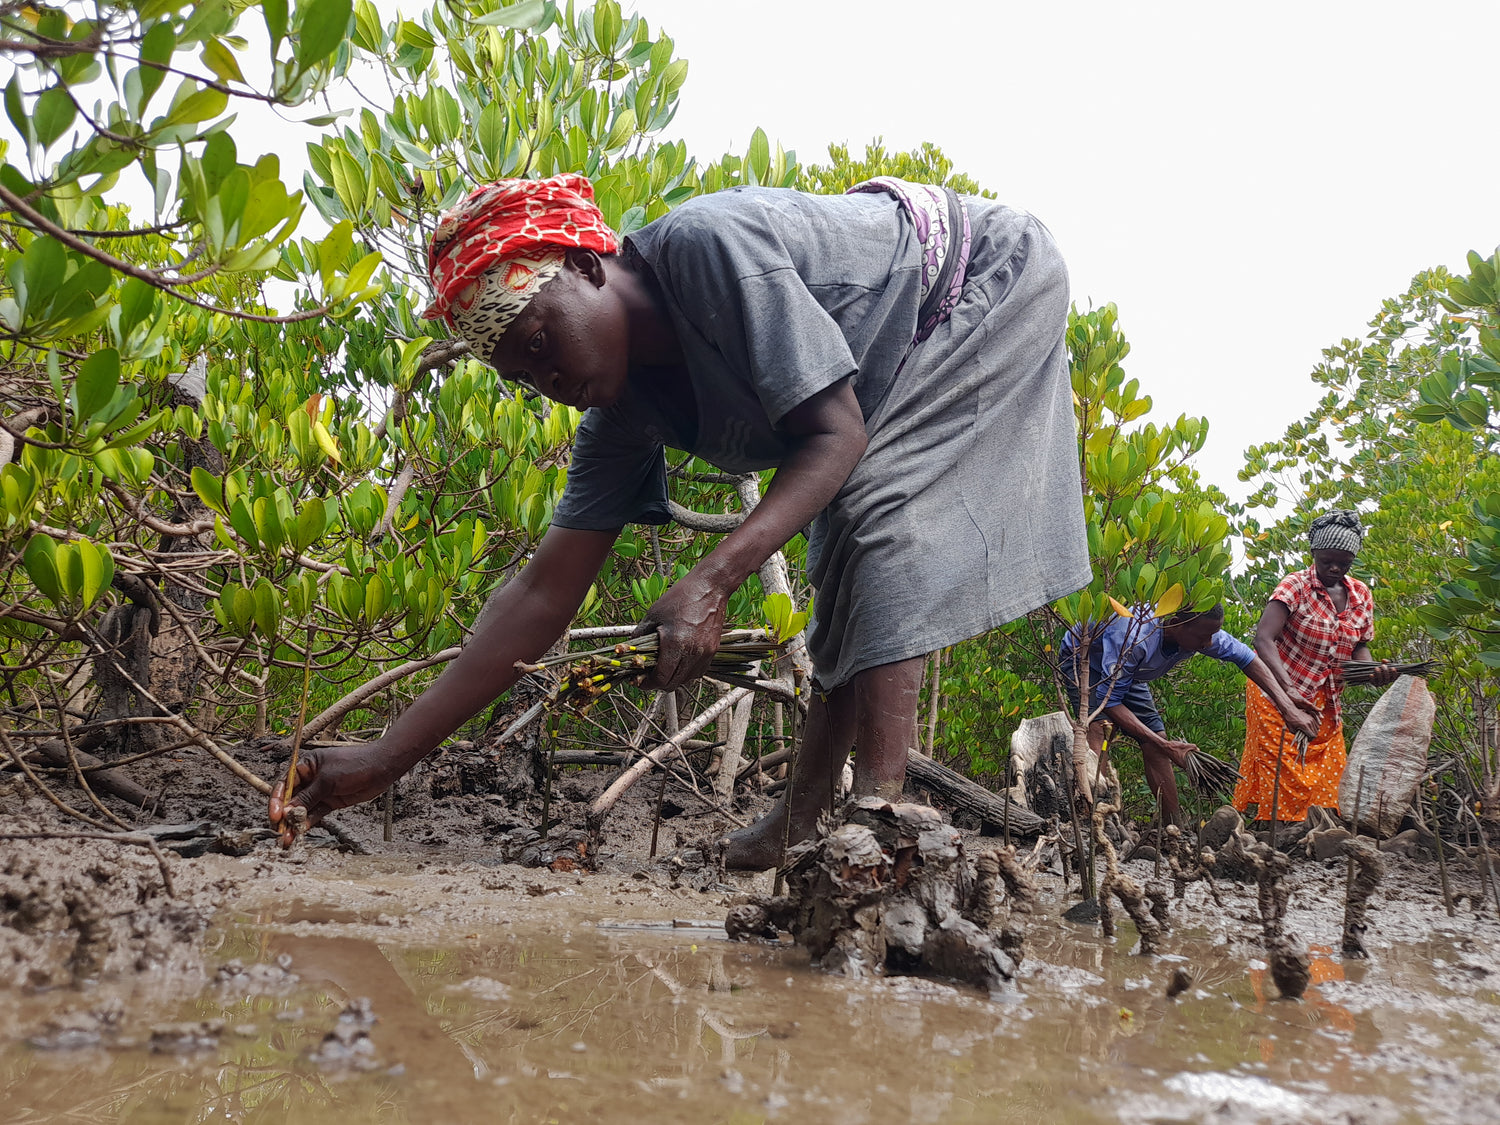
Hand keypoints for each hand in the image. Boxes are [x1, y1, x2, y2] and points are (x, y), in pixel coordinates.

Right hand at [268, 742, 397, 846]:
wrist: (380, 768)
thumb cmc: (354, 765)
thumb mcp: (328, 780)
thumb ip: (308, 796)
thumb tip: (288, 811)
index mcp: (306, 765)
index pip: (285, 784)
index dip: (277, 800)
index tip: (275, 815)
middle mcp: (310, 778)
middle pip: (291, 798)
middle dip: (284, 815)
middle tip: (278, 831)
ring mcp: (321, 791)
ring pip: (302, 809)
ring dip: (294, 823)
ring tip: (287, 839)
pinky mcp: (330, 802)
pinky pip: (315, 814)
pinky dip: (307, 823)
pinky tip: (300, 832)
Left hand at [635, 570, 730, 689]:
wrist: (710, 588)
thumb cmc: (681, 597)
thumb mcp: (654, 614)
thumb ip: (640, 635)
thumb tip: (629, 651)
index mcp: (676, 643)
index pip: (661, 678)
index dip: (647, 684)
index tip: (639, 681)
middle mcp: (693, 652)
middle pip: (674, 683)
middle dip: (658, 683)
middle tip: (648, 676)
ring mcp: (705, 653)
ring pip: (687, 680)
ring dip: (673, 678)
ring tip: (663, 669)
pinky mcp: (713, 651)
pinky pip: (698, 671)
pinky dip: (686, 673)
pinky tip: (678, 663)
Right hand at [1159, 740, 1196, 769]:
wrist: (1164, 746)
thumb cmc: (1174, 747)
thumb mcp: (1185, 745)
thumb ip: (1193, 747)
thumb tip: (1198, 749)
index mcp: (1183, 763)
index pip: (1193, 767)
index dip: (1197, 765)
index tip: (1201, 762)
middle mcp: (1181, 765)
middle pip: (1190, 765)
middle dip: (1194, 761)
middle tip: (1197, 757)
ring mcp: (1178, 763)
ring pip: (1187, 762)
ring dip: (1190, 759)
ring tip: (1192, 754)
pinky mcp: (1177, 761)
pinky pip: (1183, 761)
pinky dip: (1186, 758)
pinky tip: (1186, 753)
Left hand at [1283, 704, 1319, 739]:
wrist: (1290, 709)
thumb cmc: (1289, 720)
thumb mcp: (1292, 729)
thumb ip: (1298, 735)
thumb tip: (1301, 739)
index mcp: (1305, 726)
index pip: (1313, 735)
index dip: (1311, 739)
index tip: (1307, 740)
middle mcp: (1310, 723)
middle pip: (1315, 732)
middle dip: (1312, 736)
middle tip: (1308, 737)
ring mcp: (1311, 719)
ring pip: (1317, 728)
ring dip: (1314, 731)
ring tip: (1309, 733)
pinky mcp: (1311, 716)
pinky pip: (1315, 723)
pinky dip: (1314, 727)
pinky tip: (1309, 728)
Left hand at [1368, 660, 1398, 686]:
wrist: (1372, 670)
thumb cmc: (1380, 667)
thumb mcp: (1384, 664)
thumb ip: (1385, 662)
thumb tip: (1384, 660)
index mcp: (1391, 678)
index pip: (1394, 678)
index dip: (1394, 673)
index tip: (1393, 668)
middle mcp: (1386, 682)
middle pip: (1387, 679)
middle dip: (1385, 671)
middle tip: (1383, 665)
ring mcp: (1380, 683)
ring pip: (1380, 680)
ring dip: (1379, 674)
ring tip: (1376, 668)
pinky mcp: (1374, 683)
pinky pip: (1373, 682)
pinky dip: (1372, 678)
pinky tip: (1371, 674)